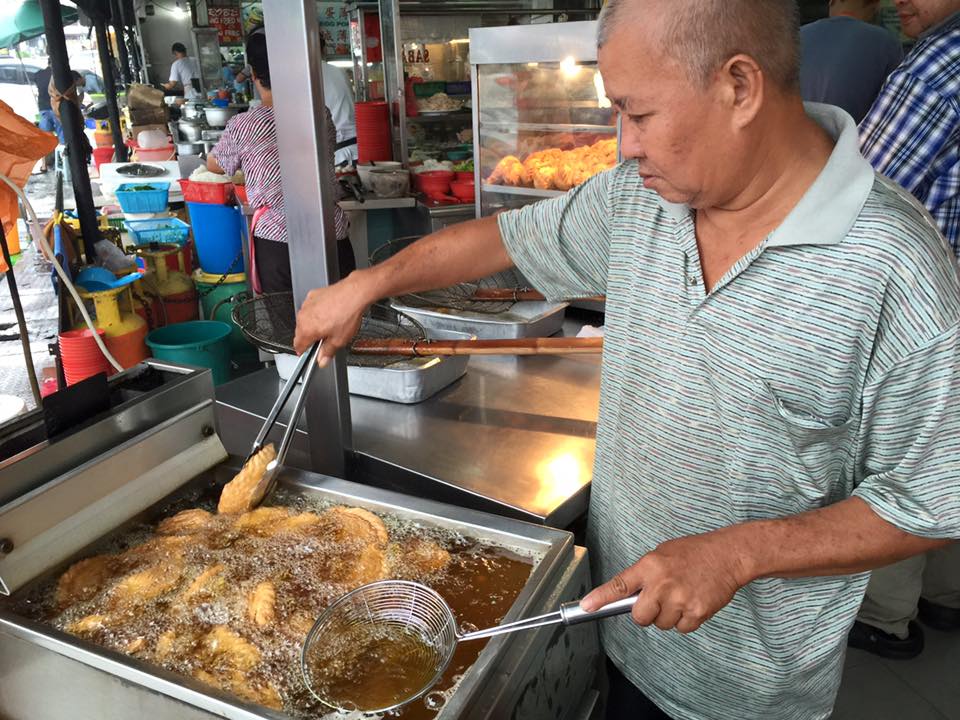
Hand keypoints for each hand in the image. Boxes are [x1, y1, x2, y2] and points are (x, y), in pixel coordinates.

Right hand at [293, 272, 372, 365]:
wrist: (354, 293)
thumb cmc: (347, 314)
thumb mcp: (339, 340)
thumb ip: (327, 352)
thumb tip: (322, 360)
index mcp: (306, 330)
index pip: (298, 346)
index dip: (304, 352)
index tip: (310, 354)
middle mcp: (303, 316)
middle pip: (301, 333)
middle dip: (311, 338)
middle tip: (326, 340)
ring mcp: (307, 304)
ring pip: (306, 320)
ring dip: (314, 324)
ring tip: (330, 325)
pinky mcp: (313, 295)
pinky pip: (311, 308)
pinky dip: (317, 312)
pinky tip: (330, 313)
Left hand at [580, 529, 753, 633]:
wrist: (727, 555)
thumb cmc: (694, 552)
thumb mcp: (661, 554)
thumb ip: (644, 574)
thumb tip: (627, 594)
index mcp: (650, 566)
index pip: (620, 585)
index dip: (601, 598)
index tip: (587, 606)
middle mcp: (662, 584)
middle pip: (639, 616)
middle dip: (645, 614)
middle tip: (657, 601)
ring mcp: (680, 599)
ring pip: (661, 624)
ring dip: (668, 616)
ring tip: (680, 596)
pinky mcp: (697, 612)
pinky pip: (681, 628)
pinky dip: (685, 621)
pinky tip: (692, 603)